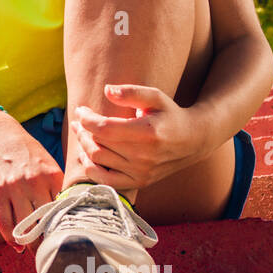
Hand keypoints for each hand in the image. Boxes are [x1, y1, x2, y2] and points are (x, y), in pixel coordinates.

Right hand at [0, 113, 64, 249]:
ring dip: (30, 244)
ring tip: (36, 253)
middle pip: (45, 222)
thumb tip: (68, 214)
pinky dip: (10, 238)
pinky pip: (3, 222)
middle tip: (54, 252)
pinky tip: (16, 245)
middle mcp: (34, 182)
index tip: (70, 241)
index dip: (66, 228)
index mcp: (53, 176)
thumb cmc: (28, 152)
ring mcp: (14, 188)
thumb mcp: (49, 164)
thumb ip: (58, 187)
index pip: (63, 210)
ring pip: (25, 226)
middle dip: (50, 241)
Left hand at [69, 84, 204, 190]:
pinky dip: (90, 169)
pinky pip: (105, 181)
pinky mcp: (139, 182)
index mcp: (147, 132)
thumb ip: (132, 92)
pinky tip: (86, 156)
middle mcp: (144, 155)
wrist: (193, 140)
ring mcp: (141, 172)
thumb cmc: (170, 115)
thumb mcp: (156, 97)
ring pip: (98, 160)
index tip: (81, 109)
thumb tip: (107, 90)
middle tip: (79, 120)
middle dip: (83, 130)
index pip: (104, 128)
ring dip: (84, 146)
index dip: (87, 119)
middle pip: (98, 143)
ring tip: (82, 134)